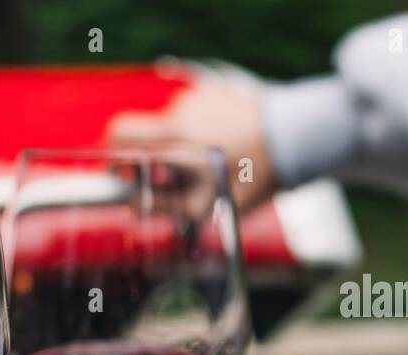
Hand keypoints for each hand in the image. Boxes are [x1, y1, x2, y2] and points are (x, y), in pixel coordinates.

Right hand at [107, 73, 276, 209]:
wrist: (295, 140)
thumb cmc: (252, 176)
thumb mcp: (205, 205)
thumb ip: (162, 207)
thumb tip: (131, 208)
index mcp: (173, 136)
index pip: (118, 134)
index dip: (112, 156)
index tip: (122, 175)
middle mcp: (180, 110)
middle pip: (144, 136)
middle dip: (150, 160)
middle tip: (171, 181)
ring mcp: (197, 98)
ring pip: (169, 128)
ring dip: (177, 148)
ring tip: (205, 167)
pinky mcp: (212, 93)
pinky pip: (190, 116)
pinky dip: (195, 134)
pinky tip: (219, 149)